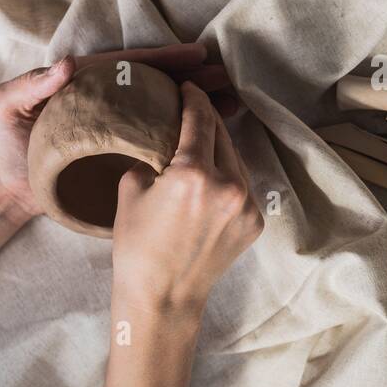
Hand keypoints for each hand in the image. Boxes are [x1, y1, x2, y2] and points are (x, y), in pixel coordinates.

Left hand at [0, 43, 236, 215]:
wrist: (6, 190)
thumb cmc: (3, 144)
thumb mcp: (4, 107)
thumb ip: (28, 86)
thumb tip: (66, 65)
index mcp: (88, 84)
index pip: (132, 66)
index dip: (166, 59)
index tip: (197, 54)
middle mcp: (111, 103)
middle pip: (160, 86)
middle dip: (195, 79)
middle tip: (227, 78)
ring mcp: (121, 131)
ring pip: (169, 112)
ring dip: (202, 107)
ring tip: (234, 104)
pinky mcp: (126, 158)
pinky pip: (163, 142)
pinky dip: (190, 138)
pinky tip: (215, 139)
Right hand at [111, 83, 262, 318]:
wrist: (163, 299)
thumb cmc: (137, 248)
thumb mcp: (131, 191)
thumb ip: (151, 156)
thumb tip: (160, 139)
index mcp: (194, 174)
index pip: (199, 120)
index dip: (194, 98)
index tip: (189, 87)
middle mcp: (229, 185)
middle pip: (222, 136)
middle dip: (206, 120)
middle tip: (192, 109)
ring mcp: (247, 205)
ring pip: (235, 160)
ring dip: (219, 148)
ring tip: (200, 144)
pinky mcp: (255, 222)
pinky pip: (242, 186)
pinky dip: (227, 177)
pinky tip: (210, 179)